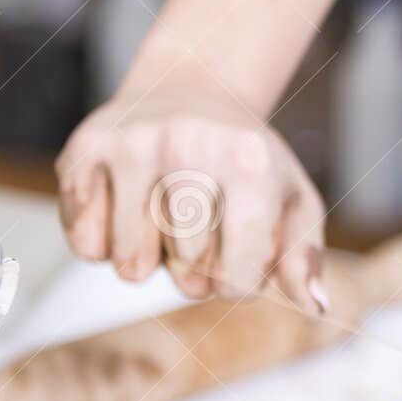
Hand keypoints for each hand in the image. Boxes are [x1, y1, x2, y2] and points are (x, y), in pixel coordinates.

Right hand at [56, 75, 326, 309]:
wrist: (190, 91)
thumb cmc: (248, 163)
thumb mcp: (293, 204)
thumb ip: (305, 260)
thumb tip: (316, 308)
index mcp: (248, 163)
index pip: (236, 279)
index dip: (239, 282)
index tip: (243, 253)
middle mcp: (187, 146)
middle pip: (186, 275)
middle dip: (197, 270)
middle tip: (203, 226)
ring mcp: (131, 146)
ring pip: (131, 265)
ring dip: (149, 260)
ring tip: (166, 218)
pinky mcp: (85, 150)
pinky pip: (86, 246)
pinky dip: (105, 245)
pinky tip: (127, 210)